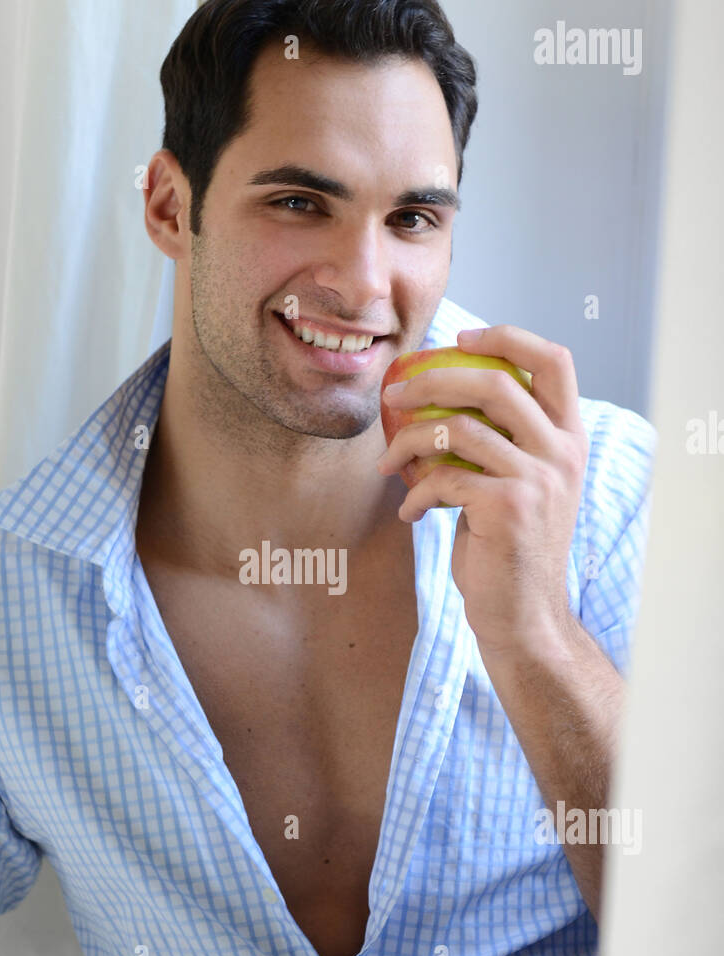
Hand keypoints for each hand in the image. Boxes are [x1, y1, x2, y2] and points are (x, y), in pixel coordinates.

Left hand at [377, 324, 588, 658]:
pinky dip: (414, 493)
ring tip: (386, 464)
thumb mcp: (517, 486)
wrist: (524, 618)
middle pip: (495, 382)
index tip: (460, 340)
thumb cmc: (508, 551)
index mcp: (570, 438)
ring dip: (408, 443)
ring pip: (458, 429)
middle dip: (434, 380)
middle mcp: (562, 452)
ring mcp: (539, 479)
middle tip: (394, 396)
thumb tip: (436, 401)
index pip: (555, 359)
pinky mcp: (508, 508)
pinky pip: (443, 478)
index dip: (507, 337)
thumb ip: (499, 443)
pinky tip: (409, 512)